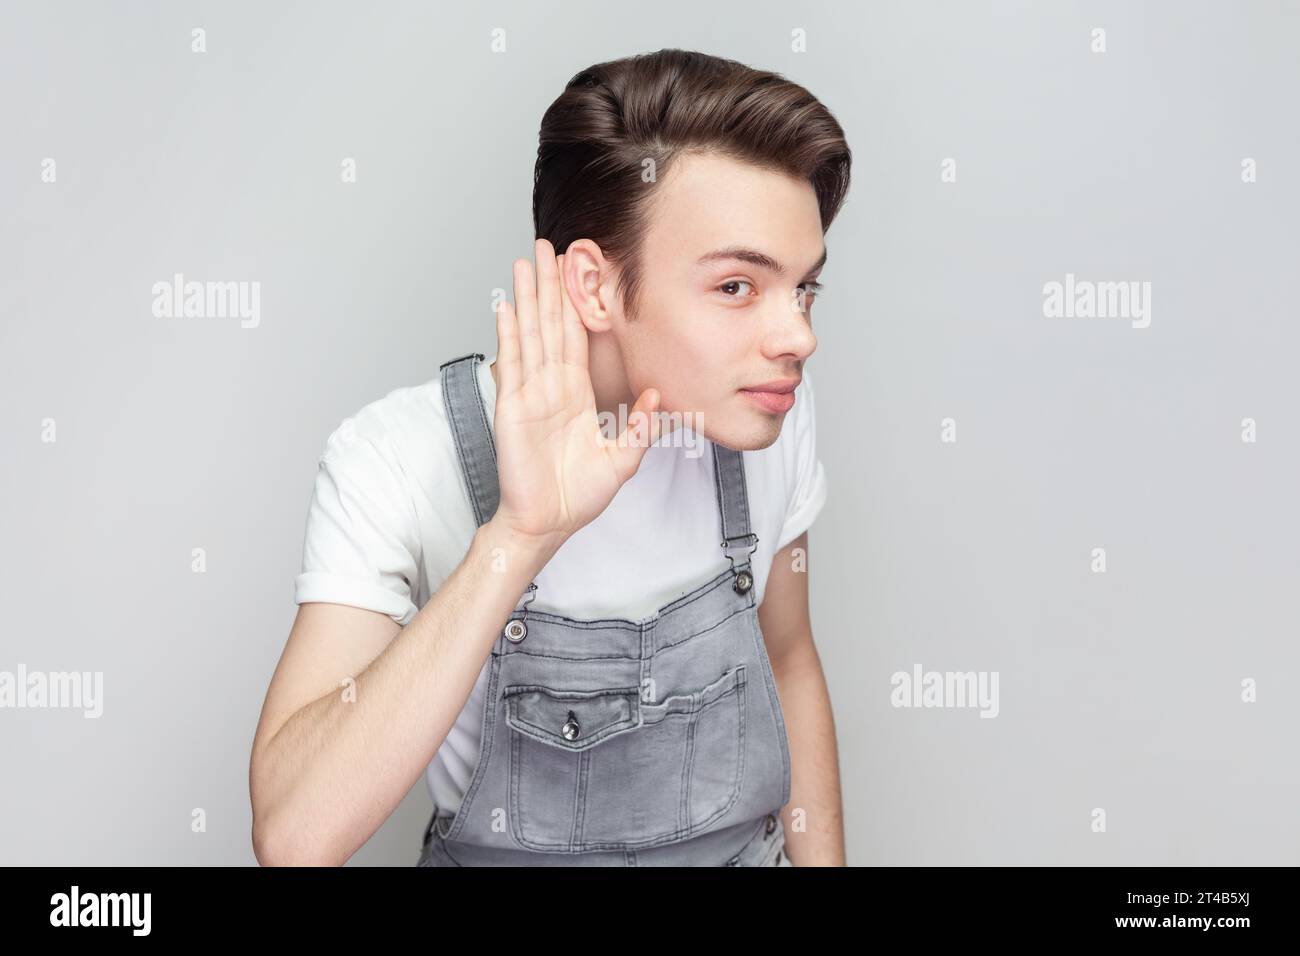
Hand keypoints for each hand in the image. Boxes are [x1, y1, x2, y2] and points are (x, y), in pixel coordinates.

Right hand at [489, 238, 668, 546]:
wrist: (549, 522)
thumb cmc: (580, 495)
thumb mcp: (622, 459)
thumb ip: (640, 427)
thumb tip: (657, 396)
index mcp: (576, 394)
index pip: (576, 338)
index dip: (576, 304)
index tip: (577, 271)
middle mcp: (551, 387)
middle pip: (550, 324)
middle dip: (549, 285)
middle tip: (548, 246)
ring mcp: (530, 394)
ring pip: (530, 334)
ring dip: (527, 297)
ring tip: (524, 261)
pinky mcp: (513, 407)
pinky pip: (512, 363)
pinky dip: (508, 334)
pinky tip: (506, 306)